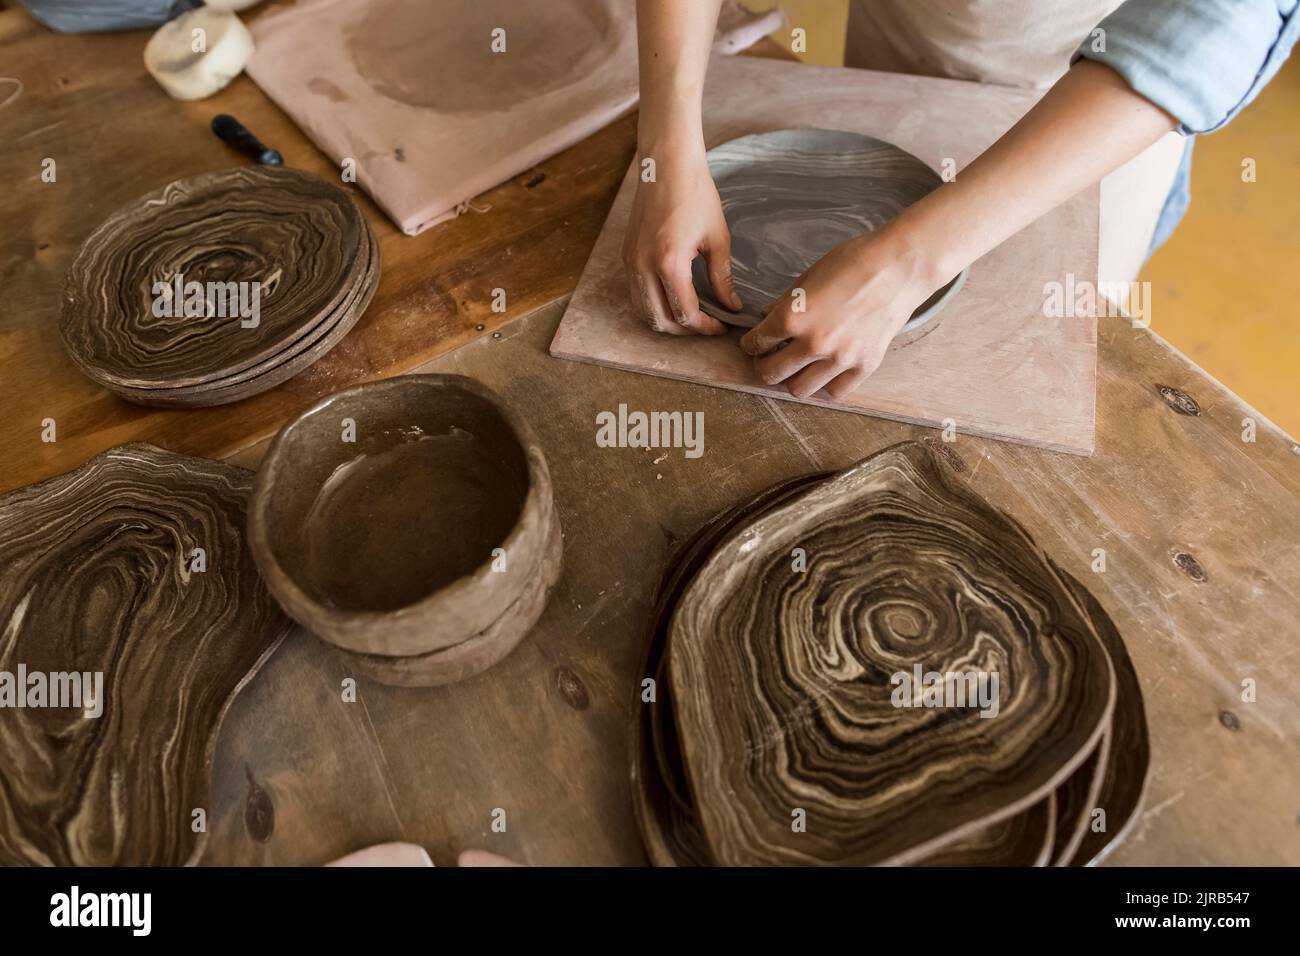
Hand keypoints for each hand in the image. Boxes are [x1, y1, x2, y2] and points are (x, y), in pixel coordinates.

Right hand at [622, 141, 741, 334]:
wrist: (667, 164)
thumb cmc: (696, 194)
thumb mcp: (717, 238)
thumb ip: (722, 278)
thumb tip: (731, 305)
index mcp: (669, 263)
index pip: (685, 314)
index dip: (706, 327)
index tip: (722, 325)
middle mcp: (643, 267)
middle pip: (660, 321)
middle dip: (686, 330)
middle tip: (707, 325)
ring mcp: (631, 262)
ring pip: (644, 312)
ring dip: (666, 321)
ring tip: (690, 316)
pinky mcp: (627, 255)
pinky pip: (636, 294)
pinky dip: (653, 305)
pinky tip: (673, 298)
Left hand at [740, 225, 943, 399]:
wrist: (900, 267)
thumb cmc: (855, 261)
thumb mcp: (810, 276)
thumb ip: (785, 301)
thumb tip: (767, 316)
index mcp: (794, 317)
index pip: (758, 342)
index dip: (750, 344)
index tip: (752, 345)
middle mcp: (814, 344)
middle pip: (772, 374)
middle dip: (763, 367)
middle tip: (767, 359)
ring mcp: (840, 359)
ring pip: (800, 390)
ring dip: (793, 379)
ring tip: (797, 367)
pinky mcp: (864, 366)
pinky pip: (836, 392)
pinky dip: (826, 386)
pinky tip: (825, 373)